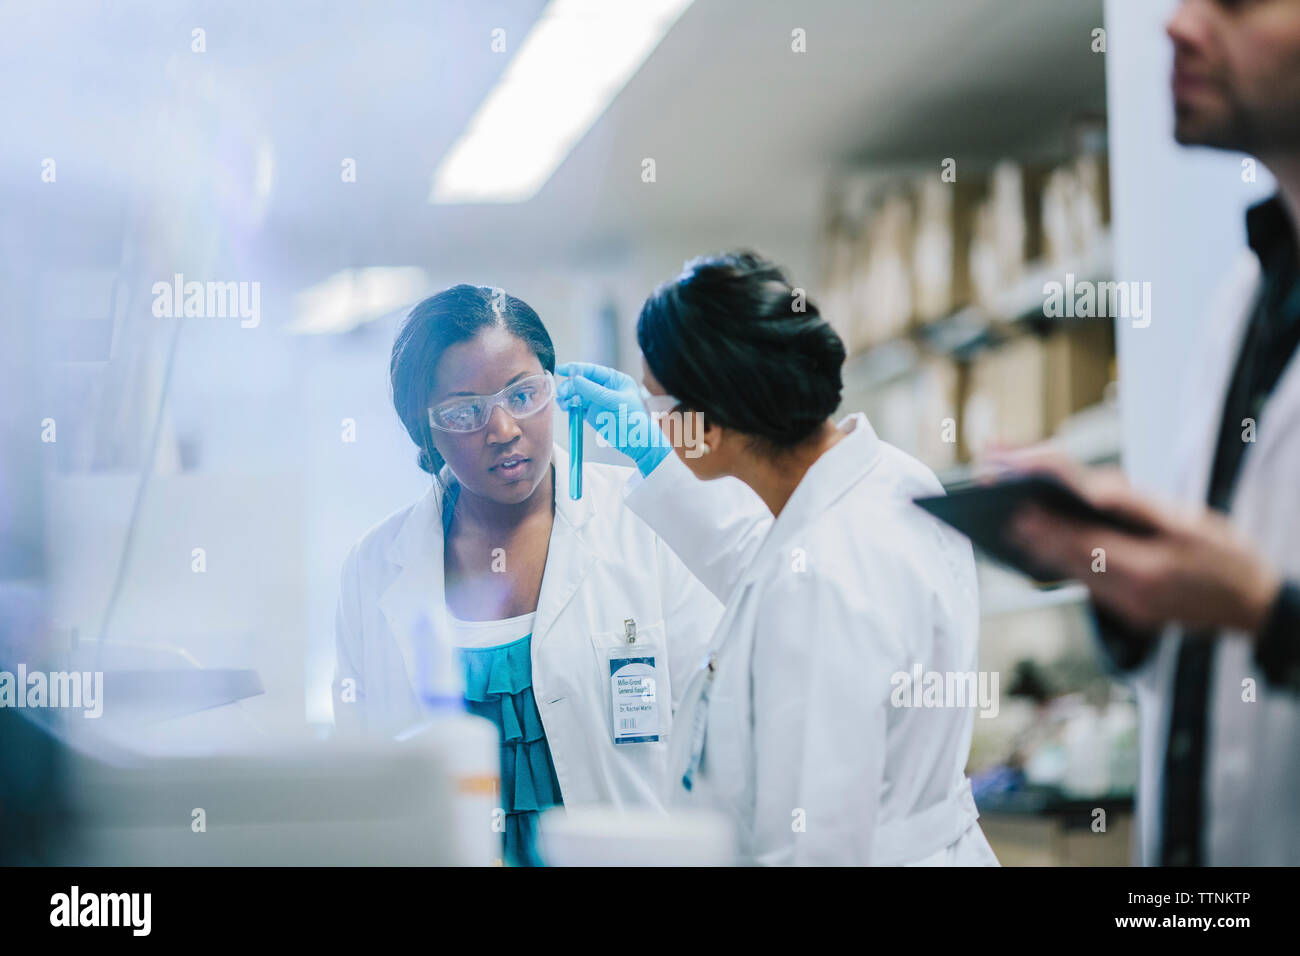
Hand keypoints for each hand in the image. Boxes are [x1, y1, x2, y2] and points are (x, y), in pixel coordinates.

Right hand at [555, 362, 669, 476]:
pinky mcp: (592, 414)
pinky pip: (577, 407)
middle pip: (582, 382)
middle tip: (562, 393)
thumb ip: (594, 391)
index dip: (576, 369)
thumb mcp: (615, 402)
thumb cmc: (634, 419)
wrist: (637, 443)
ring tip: (563, 403)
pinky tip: (566, 408)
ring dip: (568, 397)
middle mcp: (605, 388)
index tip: (561, 370)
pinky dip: (570, 406)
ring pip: (577, 394)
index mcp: (615, 380)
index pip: (592, 370)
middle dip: (570, 386)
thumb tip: (575, 379)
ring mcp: (597, 401)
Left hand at [991, 448, 1282, 634]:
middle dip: (1032, 532)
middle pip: (1067, 558)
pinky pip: (1086, 585)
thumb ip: (1135, 505)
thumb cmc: (1226, 555)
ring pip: (1071, 574)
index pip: (1083, 542)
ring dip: (1040, 548)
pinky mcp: (1128, 612)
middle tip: (994, 508)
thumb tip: (1089, 487)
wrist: (1256, 606)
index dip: (1045, 524)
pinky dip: (1063, 564)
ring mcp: (1128, 608)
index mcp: (1147, 570)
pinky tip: (1042, 545)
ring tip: (1008, 523)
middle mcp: (1130, 594)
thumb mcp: (1188, 521)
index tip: (1014, 506)